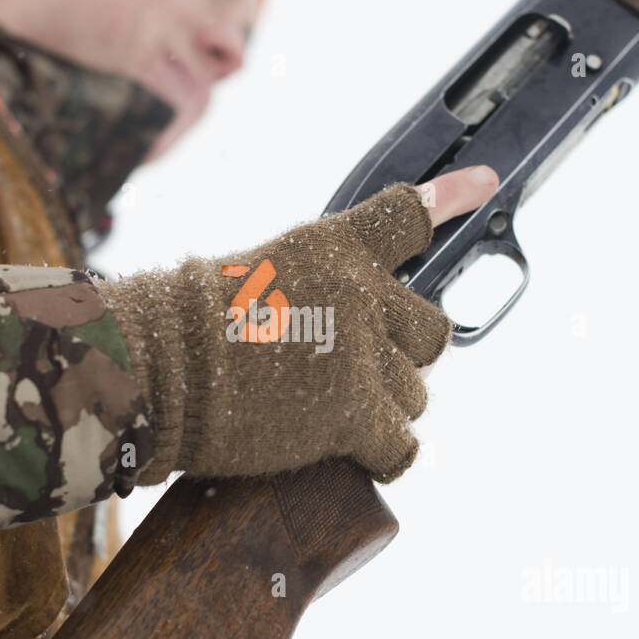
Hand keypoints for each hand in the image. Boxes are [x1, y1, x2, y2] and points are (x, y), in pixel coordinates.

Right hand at [98, 164, 499, 482]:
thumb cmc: (186, 329)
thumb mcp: (257, 276)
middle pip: (431, 334)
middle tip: (348, 370)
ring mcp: (359, 352)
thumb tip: (355, 328)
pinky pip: (401, 445)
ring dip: (379, 411)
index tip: (484, 182)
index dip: (450, 197)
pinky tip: (352, 452)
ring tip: (318, 412)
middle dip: (399, 358)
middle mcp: (359, 292)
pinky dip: (382, 455)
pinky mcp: (351, 411)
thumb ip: (316, 289)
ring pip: (414, 397)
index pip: (406, 216)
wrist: (154, 366)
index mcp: (333, 247)